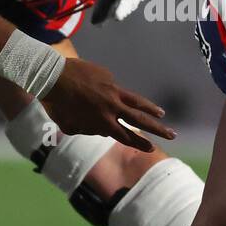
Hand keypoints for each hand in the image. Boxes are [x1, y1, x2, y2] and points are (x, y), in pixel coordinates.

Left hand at [41, 57, 173, 151]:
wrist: (53, 77)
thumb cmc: (56, 105)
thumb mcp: (69, 126)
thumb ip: (88, 130)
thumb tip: (102, 130)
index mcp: (102, 122)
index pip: (125, 136)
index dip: (139, 143)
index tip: (151, 148)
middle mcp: (111, 108)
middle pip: (139, 121)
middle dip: (157, 129)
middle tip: (172, 135)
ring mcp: (112, 91)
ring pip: (136, 101)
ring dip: (150, 109)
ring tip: (162, 114)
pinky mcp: (109, 77)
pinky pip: (112, 87)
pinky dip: (111, 91)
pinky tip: (100, 90)